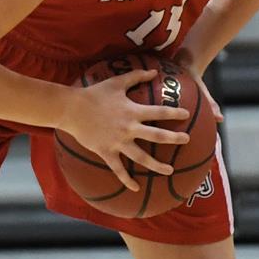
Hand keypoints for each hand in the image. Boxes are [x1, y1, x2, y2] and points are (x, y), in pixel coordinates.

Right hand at [57, 68, 190, 192]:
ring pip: (142, 157)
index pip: (159, 112)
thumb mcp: (117, 82)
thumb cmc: (94, 94)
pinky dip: (127, 180)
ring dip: (157, 165)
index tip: (186, 115)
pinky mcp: (106, 152)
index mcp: (133, 111)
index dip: (174, 113)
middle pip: (157, 136)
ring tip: (170, 170)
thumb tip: (154, 71)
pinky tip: (136, 188)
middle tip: (187, 140)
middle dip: (174, 138)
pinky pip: (118, 169)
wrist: (72, 109)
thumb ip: (137, 76)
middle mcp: (128, 128)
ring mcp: (118, 142)